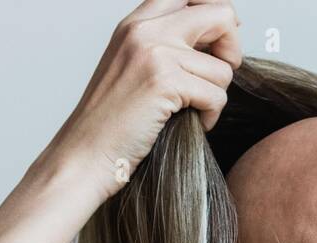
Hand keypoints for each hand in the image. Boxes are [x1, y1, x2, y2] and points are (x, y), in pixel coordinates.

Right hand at [41, 0, 241, 200]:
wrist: (85, 154)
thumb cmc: (114, 123)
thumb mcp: (135, 68)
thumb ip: (168, 46)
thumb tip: (221, 39)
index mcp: (136, 22)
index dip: (217, 19)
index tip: (216, 47)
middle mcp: (145, 29)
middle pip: (221, 14)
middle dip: (232, 48)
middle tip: (218, 77)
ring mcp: (154, 52)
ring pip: (223, 68)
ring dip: (215, 97)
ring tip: (191, 112)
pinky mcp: (164, 81)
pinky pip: (217, 95)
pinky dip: (210, 117)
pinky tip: (190, 124)